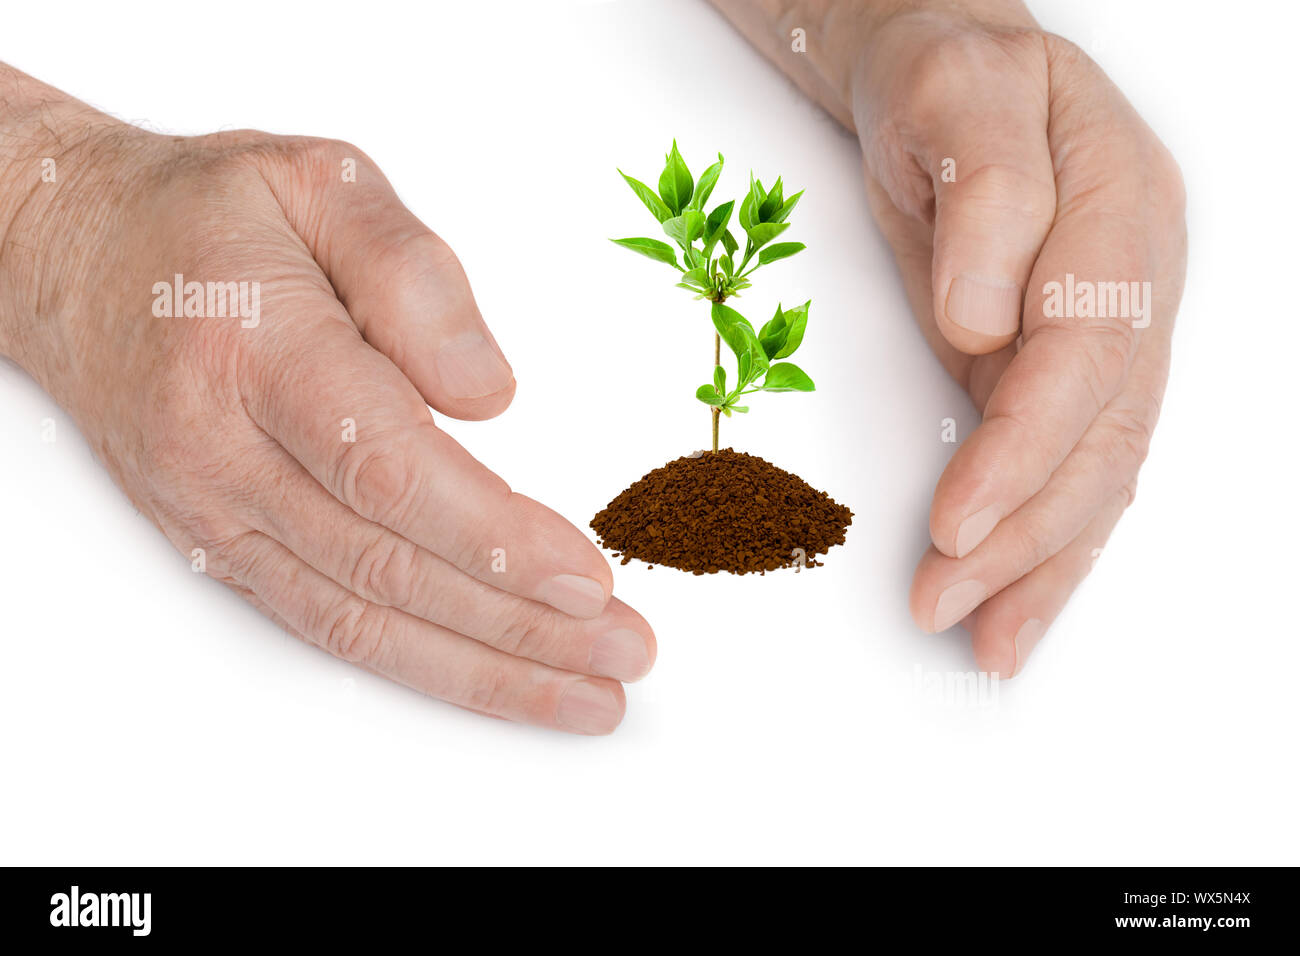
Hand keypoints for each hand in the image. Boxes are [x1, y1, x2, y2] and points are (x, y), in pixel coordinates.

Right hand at [0, 72, 653, 731]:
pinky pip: (326, 623)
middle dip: (520, 625)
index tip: (586, 577)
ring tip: (584, 694)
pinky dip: (420, 663)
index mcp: (255, 350)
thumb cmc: (208, 216)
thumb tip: (490, 395)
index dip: (493, 536)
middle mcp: (224, 450)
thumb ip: (413, 276)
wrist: (74, 256)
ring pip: (361, 619)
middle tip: (624, 652)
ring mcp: (215, 509)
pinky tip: (492, 679)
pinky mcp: (221, 543)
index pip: (387, 468)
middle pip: (389, 565)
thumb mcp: (323, 182)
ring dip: (484, 668)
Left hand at [850, 7, 1186, 673]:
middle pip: (1100, 432)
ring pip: (1096, 469)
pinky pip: (1069, 467)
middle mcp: (1129, 283)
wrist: (946, 74)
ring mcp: (1105, 332)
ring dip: (1041, 565)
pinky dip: (1042, 542)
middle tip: (949, 607)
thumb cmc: (947, 75)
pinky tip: (1013, 602)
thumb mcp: (957, 91)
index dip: (1024, 447)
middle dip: (1027, 533)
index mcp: (1120, 210)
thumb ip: (988, 191)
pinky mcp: (1059, 368)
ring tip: (987, 641)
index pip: (1083, 352)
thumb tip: (986, 316)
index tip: (956, 520)